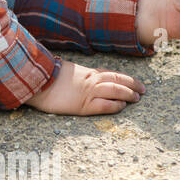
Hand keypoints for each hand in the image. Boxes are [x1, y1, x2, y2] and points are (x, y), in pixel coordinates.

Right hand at [26, 60, 144, 115]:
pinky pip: (105, 105)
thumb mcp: (64, 72)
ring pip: (115, 90)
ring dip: (128, 94)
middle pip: (117, 80)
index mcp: (86, 72)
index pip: (110, 73)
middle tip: (143, 89)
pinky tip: (122, 106)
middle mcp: (90, 80)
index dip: (125, 77)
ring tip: (137, 98)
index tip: (134, 81)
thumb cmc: (46, 78)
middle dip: (132, 84)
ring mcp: (88, 92)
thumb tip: (76, 76)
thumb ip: (75, 74)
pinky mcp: (83, 105)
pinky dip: (115, 105)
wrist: (36, 83)